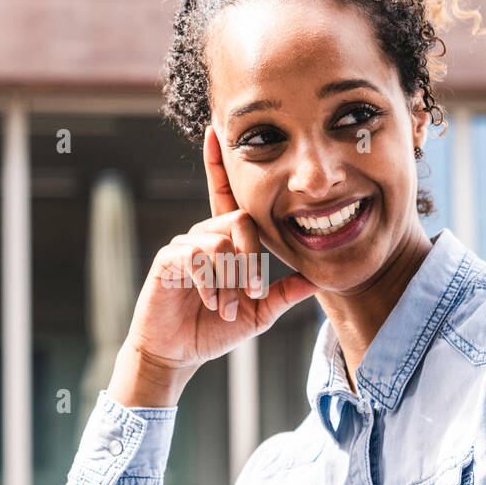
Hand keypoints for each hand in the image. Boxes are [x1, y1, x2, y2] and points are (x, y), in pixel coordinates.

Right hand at [108, 128, 315, 405]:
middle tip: (252, 294)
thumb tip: (318, 279)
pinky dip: (210, 282)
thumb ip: (285, 293)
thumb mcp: (260, 313)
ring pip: (220, 241)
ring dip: (231, 278)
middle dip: (251, 258)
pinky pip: (194, 257)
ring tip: (229, 308)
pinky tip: (212, 303)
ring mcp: (183, 247)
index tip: (217, 130)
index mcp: (226, 242)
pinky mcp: (166, 261)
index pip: (228, 196)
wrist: (177, 354)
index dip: (220, 163)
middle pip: (239, 220)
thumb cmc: (214, 330)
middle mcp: (204, 237)